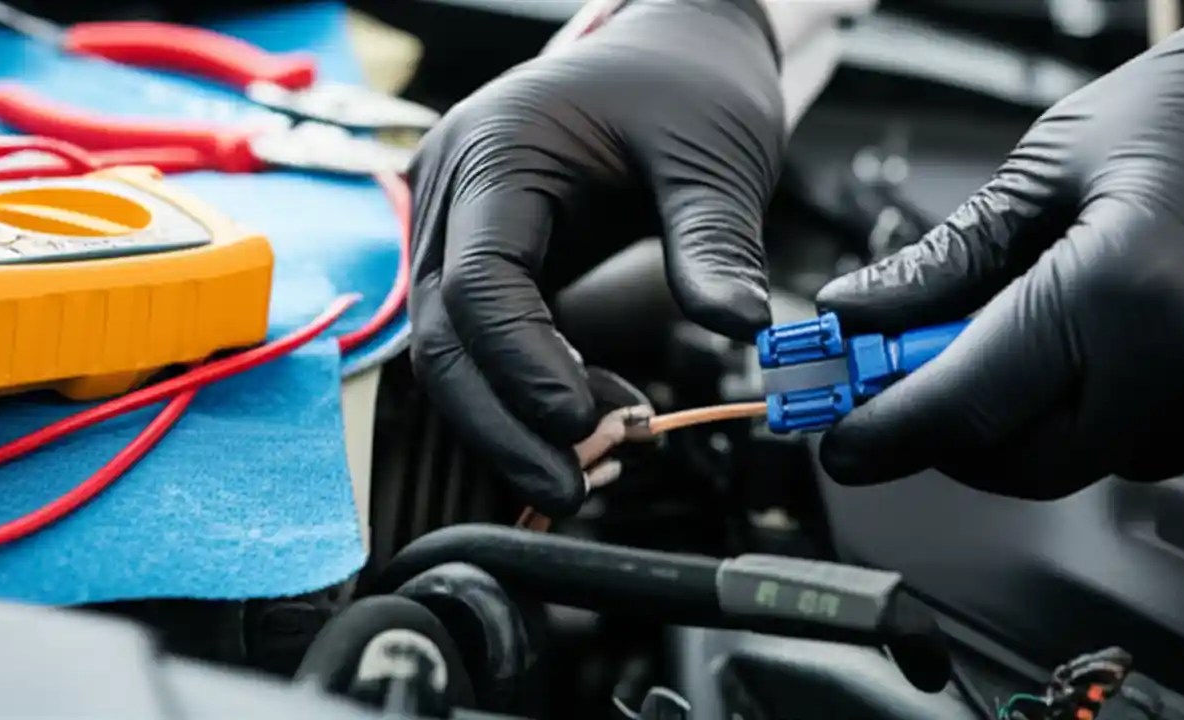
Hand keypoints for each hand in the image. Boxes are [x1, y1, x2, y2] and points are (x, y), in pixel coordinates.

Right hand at [408, 0, 784, 515]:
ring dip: (511, 420)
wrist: (670, 47)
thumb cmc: (685, 82)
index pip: (481, 282)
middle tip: (573, 488)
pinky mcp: (487, 257)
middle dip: (503, 424)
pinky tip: (595, 412)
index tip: (587, 423)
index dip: (525, 366)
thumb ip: (714, 242)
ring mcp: (460, 227)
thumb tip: (740, 330)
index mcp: (498, 151)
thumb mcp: (714, 153)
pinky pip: (484, 342)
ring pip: (451, 352)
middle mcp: (455, 192)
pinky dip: (528, 390)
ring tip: (597, 462)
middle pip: (444, 337)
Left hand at [814, 16, 1183, 498]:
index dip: (887, 432)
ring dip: (1007, 426)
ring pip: (1072, 462)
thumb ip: (941, 261)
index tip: (841, 444)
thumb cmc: (1180, 118)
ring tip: (988, 344)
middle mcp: (1182, 363)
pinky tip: (1058, 354)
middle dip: (947, 434)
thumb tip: (854, 314)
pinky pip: (1124, 446)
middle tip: (899, 386)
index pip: (968, 404)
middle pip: (1021, 461)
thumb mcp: (1041, 174)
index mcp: (1122, 293)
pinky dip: (1068, 416)